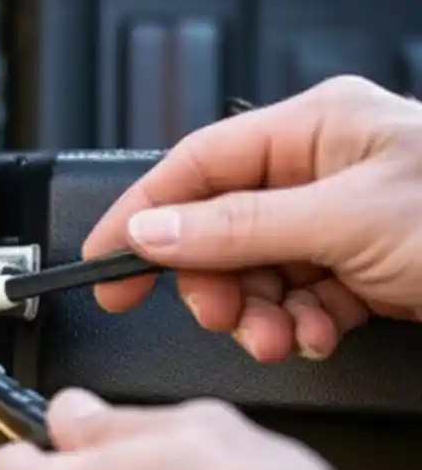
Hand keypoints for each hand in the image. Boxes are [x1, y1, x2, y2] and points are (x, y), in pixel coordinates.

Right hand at [84, 76, 421, 362]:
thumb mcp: (349, 219)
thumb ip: (241, 227)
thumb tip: (157, 231)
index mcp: (312, 130)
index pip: (195, 168)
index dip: (142, 215)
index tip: (106, 263)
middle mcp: (321, 171)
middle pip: (220, 230)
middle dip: (218, 284)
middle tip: (227, 317)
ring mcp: (340, 222)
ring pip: (258, 274)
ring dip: (262, 316)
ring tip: (285, 338)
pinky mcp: (362, 268)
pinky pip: (299, 299)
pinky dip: (301, 326)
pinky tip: (321, 335)